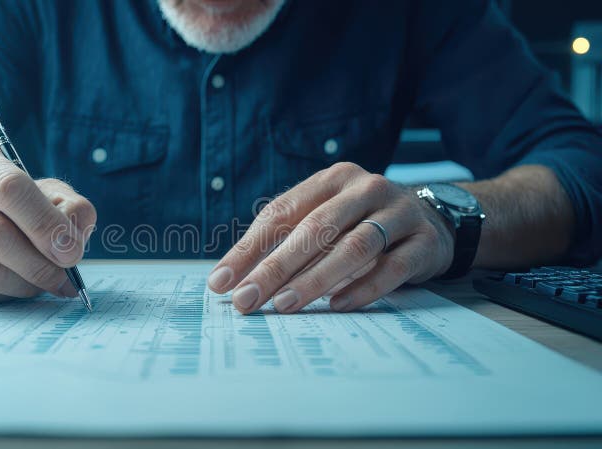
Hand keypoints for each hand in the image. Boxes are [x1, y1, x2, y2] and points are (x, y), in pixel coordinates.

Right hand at [0, 139, 95, 302]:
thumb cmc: (15, 202)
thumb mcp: (49, 191)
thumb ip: (71, 208)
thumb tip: (71, 242)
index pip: (10, 188)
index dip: (45, 224)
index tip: (71, 252)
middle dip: (39, 263)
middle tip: (65, 278)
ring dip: (27, 283)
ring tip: (48, 281)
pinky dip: (8, 295)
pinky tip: (21, 284)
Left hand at [207, 163, 454, 313]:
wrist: (434, 222)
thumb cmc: (362, 223)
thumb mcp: (325, 218)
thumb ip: (283, 240)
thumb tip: (231, 278)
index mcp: (332, 179)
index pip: (281, 212)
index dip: (248, 248)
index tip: (222, 281)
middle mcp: (366, 189)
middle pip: (315, 229)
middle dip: (275, 267)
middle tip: (247, 299)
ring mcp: (398, 213)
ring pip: (353, 248)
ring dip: (315, 279)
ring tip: (285, 305)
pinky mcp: (424, 241)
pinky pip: (392, 268)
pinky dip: (363, 288)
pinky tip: (336, 305)